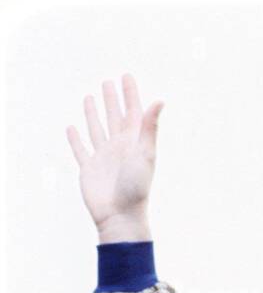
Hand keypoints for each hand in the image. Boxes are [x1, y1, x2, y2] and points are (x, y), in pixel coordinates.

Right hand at [67, 74, 161, 243]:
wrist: (121, 216)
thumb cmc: (136, 187)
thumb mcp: (145, 153)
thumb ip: (150, 127)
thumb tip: (159, 100)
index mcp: (134, 143)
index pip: (133, 112)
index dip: (130, 94)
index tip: (126, 76)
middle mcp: (119, 147)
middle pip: (114, 117)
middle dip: (112, 99)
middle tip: (108, 82)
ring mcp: (103, 157)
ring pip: (97, 129)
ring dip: (93, 113)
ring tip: (91, 97)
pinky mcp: (89, 169)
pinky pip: (80, 150)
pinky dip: (75, 139)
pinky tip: (72, 129)